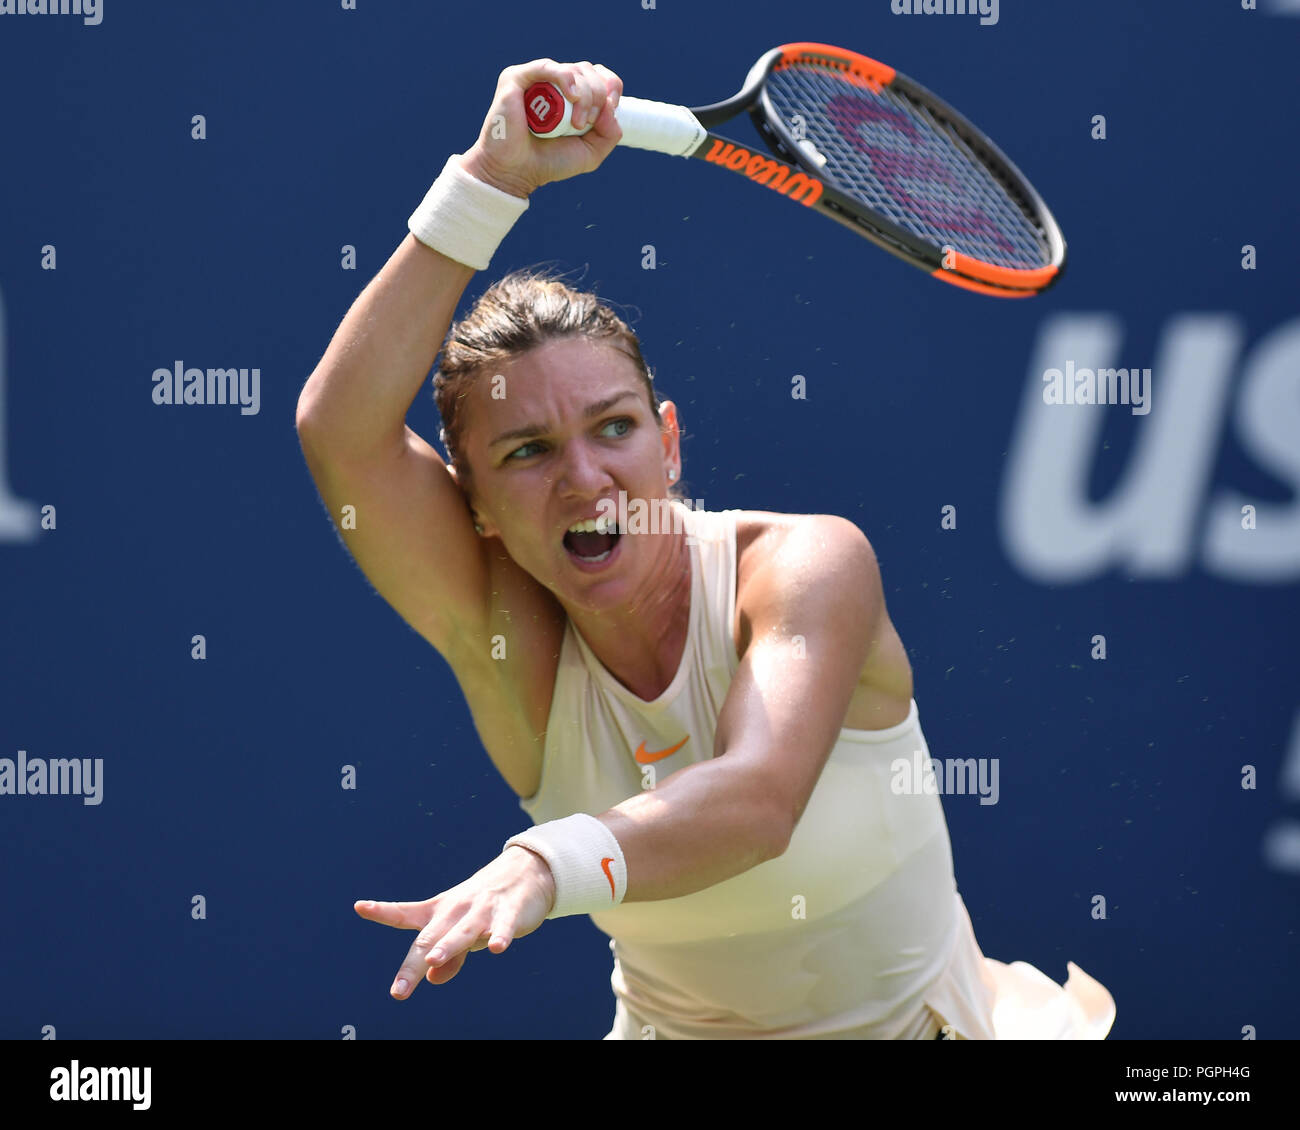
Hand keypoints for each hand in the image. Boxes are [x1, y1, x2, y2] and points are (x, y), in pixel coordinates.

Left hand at [354, 845, 555, 997]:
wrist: (526, 872)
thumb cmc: (485, 907)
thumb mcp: (463, 932)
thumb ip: (449, 957)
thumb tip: (432, 978)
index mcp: (440, 912)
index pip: (406, 913)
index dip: (383, 911)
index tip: (360, 906)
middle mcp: (456, 910)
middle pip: (430, 938)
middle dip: (414, 966)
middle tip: (399, 991)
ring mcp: (483, 909)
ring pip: (462, 931)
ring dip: (448, 946)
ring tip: (434, 959)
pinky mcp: (510, 911)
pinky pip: (503, 926)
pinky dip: (499, 936)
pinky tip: (496, 948)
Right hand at [460, 58, 622, 197]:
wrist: (515, 172)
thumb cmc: (548, 163)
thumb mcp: (590, 154)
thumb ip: (609, 133)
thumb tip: (611, 106)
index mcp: (569, 95)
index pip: (597, 75)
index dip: (610, 86)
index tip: (612, 108)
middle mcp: (553, 83)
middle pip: (588, 71)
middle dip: (598, 96)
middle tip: (588, 123)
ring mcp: (535, 79)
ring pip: (573, 70)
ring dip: (585, 95)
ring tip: (578, 123)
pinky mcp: (517, 78)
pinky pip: (548, 67)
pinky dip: (566, 79)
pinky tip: (573, 97)